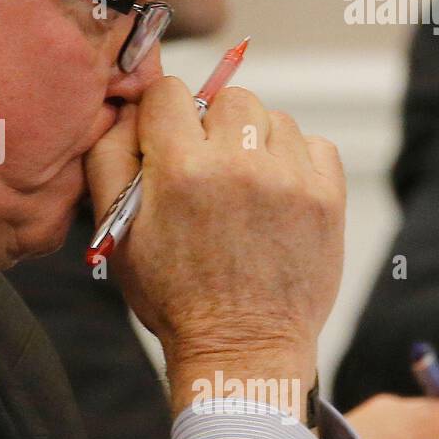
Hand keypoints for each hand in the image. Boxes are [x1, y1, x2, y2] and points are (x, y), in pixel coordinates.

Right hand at [86, 78, 344, 417]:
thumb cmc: (173, 294)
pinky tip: (275, 195)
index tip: (166, 143)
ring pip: (272, 117)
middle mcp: (239, 164)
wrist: (242, 347)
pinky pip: (314, 144)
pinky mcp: (327, 196)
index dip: (162, 115)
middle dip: (212, 126)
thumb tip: (128, 110)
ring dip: (255, 143)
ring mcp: (291, 178)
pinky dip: (294, 161)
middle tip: (206, 171)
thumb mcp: (118, 229)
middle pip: (227, 97)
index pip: (170, 91)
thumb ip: (111, 158)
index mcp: (181, 169)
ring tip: (243, 187)